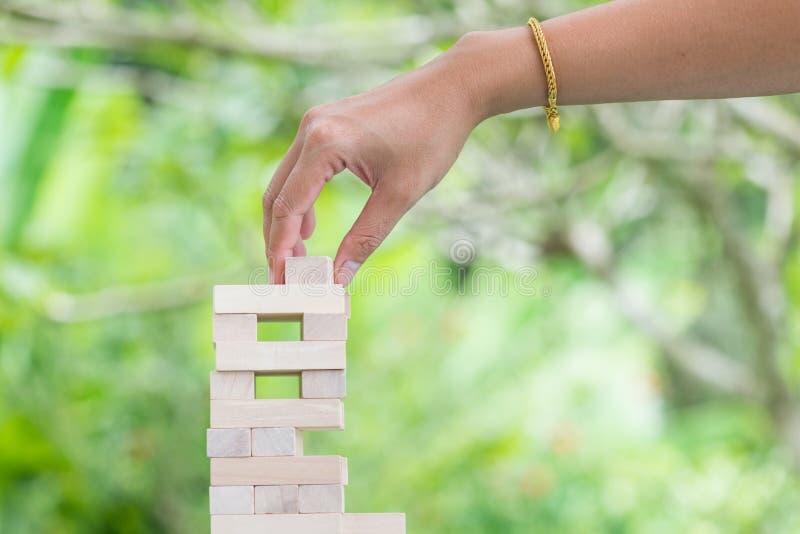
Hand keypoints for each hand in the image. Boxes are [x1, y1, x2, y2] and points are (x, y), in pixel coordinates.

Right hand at [262, 36, 492, 284]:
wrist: (451, 88)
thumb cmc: (432, 136)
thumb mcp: (401, 194)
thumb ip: (366, 238)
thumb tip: (339, 278)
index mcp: (325, 144)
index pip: (288, 207)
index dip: (282, 250)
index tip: (284, 282)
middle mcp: (311, 128)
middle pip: (276, 195)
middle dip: (277, 240)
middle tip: (286, 278)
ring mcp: (316, 122)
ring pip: (284, 182)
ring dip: (287, 221)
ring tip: (299, 259)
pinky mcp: (326, 123)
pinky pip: (300, 167)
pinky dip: (301, 199)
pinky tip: (311, 226)